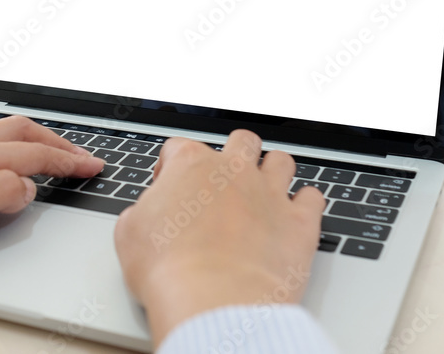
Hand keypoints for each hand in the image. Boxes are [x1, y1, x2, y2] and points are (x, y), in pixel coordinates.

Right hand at [113, 129, 324, 346]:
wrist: (214, 302)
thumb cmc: (171, 270)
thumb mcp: (130, 234)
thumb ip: (144, 211)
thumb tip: (148, 214)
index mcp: (191, 165)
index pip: (180, 146)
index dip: (171, 167)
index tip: (170, 186)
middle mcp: (234, 171)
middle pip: (241, 141)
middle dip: (233, 156)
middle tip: (223, 183)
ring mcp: (271, 194)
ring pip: (281, 161)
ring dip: (273, 172)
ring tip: (263, 193)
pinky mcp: (300, 223)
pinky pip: (313, 197)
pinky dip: (305, 204)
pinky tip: (294, 216)